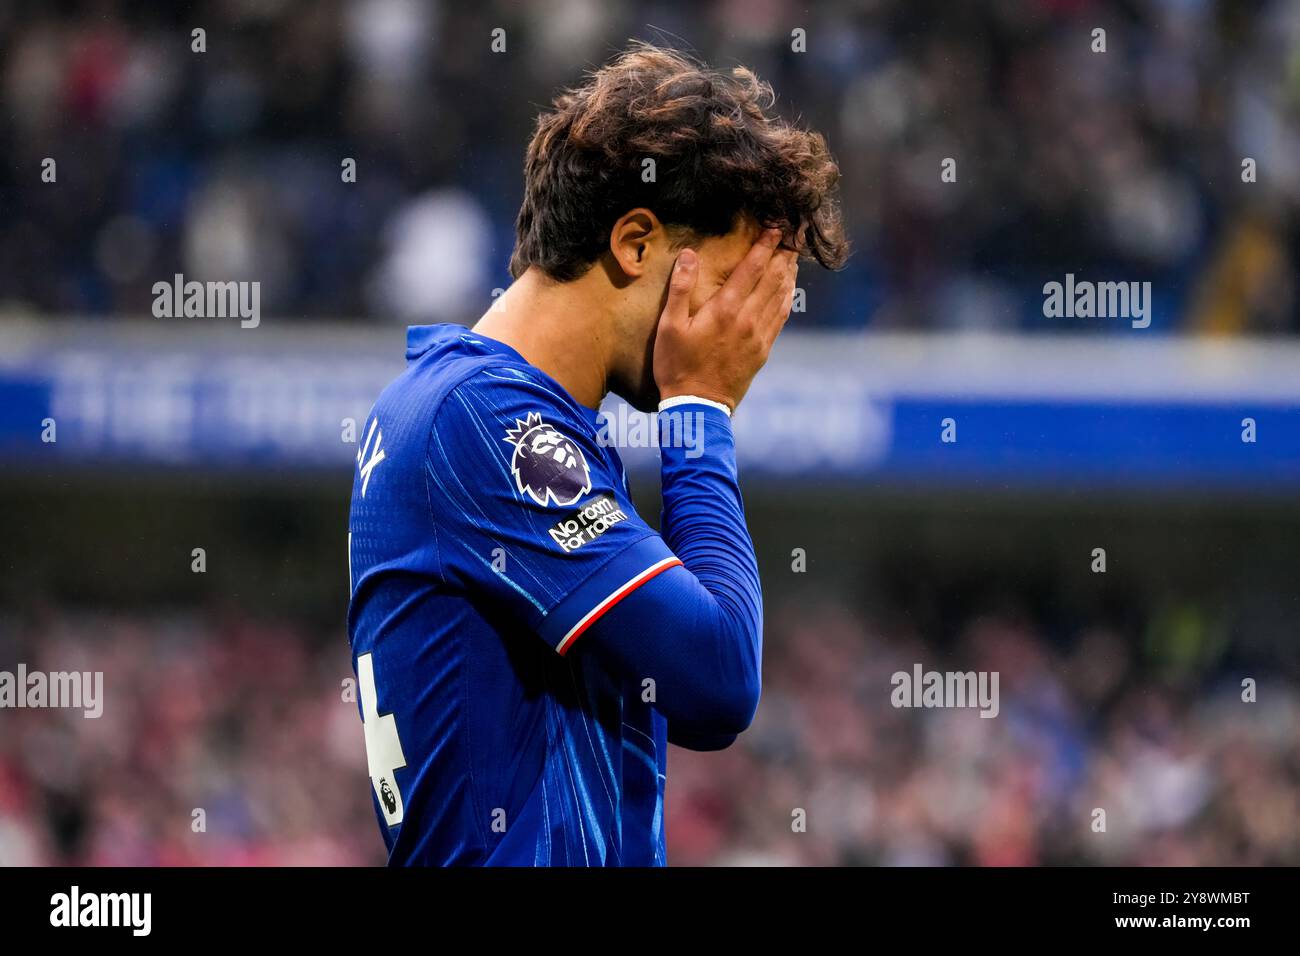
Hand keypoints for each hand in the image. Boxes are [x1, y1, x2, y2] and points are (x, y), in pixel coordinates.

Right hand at [653, 228, 797, 411]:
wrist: (697, 406)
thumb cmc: (677, 365)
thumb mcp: (669, 327)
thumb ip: (680, 289)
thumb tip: (689, 255)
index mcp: (724, 310)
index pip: (752, 269)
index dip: (765, 246)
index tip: (776, 228)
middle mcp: (747, 319)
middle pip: (773, 279)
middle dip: (783, 255)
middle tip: (793, 236)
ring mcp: (759, 336)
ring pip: (781, 297)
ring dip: (789, 274)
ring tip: (793, 257)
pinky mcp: (762, 350)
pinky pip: (780, 318)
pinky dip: (786, 299)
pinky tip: (788, 290)